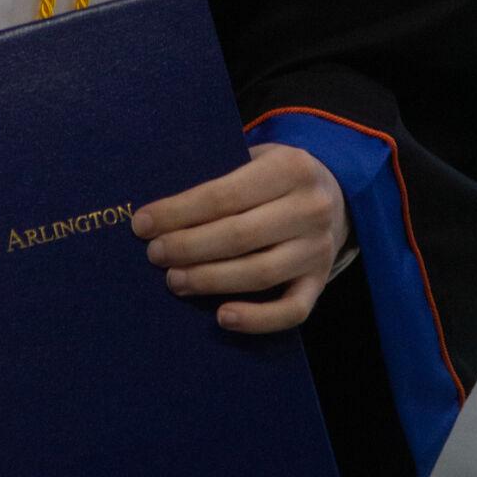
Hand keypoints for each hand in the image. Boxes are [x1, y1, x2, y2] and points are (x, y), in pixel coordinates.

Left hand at [132, 143, 350, 333]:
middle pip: (239, 235)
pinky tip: (222, 317)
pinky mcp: (322, 282)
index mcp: (290, 167)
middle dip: (189, 247)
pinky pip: (293, 310)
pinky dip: (257, 319)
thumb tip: (160, 208)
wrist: (334, 193)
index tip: (142, 224)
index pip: (224, 195)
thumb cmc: (274, 174)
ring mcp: (320, 249)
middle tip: (154, 255)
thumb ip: (219, 175)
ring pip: (261, 274)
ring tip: (175, 280)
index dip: (179, 212)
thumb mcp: (255, 156)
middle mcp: (310, 208)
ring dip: (211, 280)